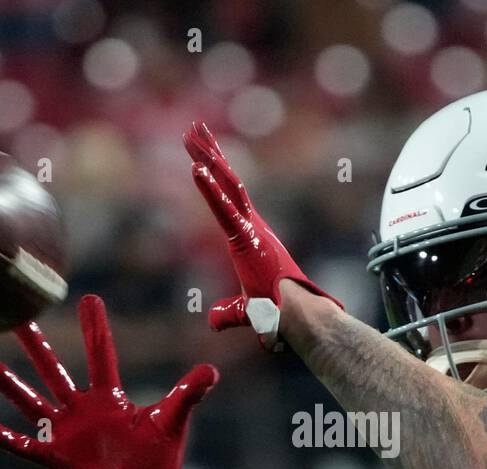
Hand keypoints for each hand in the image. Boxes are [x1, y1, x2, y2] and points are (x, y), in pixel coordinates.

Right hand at [0, 294, 217, 468]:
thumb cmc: (159, 462)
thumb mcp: (173, 424)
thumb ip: (188, 396)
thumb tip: (212, 371)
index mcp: (111, 400)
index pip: (101, 357)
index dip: (96, 330)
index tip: (89, 298)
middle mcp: (84, 412)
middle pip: (56, 371)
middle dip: (37, 345)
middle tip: (17, 315)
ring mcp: (68, 435)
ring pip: (34, 403)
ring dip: (12, 387)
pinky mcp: (59, 461)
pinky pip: (29, 447)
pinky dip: (8, 439)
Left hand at [184, 121, 342, 346]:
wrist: (293, 314)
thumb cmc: (275, 311)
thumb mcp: (245, 309)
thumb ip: (227, 312)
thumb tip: (212, 322)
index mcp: (250, 235)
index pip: (228, 199)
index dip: (215, 175)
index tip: (202, 156)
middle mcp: (251, 224)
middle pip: (225, 181)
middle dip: (209, 153)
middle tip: (194, 129)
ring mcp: (250, 227)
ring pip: (226, 185)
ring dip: (208, 159)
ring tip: (192, 134)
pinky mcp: (245, 237)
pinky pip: (223, 208)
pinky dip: (209, 189)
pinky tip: (195, 169)